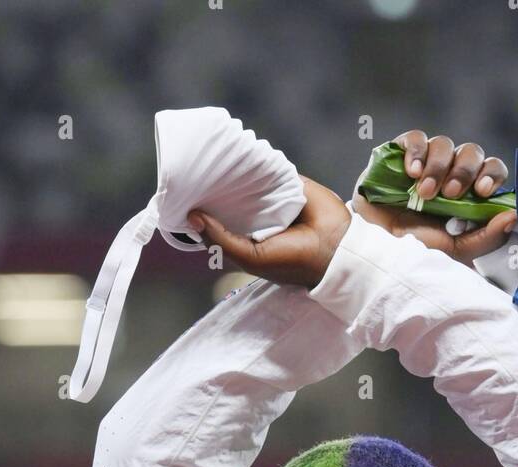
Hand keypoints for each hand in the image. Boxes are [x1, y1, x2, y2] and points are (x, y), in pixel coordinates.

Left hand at [187, 176, 350, 290]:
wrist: (333, 248)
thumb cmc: (290, 260)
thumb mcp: (249, 257)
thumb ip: (220, 240)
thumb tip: (193, 216)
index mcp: (247, 237)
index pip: (220, 220)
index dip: (203, 210)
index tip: (184, 196)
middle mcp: (258, 217)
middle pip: (229, 198)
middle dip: (213, 190)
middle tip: (192, 174)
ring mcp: (273, 198)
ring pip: (246, 181)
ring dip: (232, 173)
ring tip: (209, 161)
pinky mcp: (288, 182)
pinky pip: (267, 168)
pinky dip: (253, 162)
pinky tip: (236, 155)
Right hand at [351, 131, 516, 265]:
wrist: (372, 249)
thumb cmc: (413, 251)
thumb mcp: (453, 252)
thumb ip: (485, 237)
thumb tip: (514, 215)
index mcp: (467, 192)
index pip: (490, 170)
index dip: (491, 175)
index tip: (483, 193)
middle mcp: (448, 172)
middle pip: (470, 153)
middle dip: (463, 172)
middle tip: (450, 195)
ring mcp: (424, 160)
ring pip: (444, 144)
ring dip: (438, 167)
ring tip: (423, 193)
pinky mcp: (399, 152)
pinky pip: (416, 138)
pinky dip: (417, 151)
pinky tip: (411, 172)